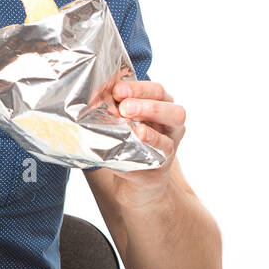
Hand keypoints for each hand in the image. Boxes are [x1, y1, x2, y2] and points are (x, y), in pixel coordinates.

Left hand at [106, 79, 186, 205]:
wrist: (136, 181)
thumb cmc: (128, 146)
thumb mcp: (119, 125)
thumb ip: (111, 110)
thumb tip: (93, 96)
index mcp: (158, 105)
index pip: (154, 89)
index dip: (137, 87)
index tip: (116, 90)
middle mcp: (170, 119)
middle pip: (165, 97)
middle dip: (143, 97)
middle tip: (123, 104)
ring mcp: (171, 137)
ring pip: (175, 118)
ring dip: (151, 111)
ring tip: (129, 114)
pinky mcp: (166, 158)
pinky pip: (165, 146)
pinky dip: (152, 139)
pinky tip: (140, 134)